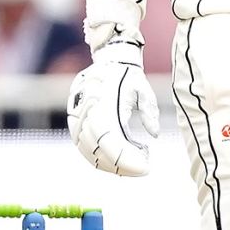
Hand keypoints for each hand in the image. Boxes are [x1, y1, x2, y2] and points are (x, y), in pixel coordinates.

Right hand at [66, 42, 159, 176]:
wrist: (108, 61)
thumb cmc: (129, 76)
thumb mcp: (144, 90)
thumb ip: (149, 111)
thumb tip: (154, 135)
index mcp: (103, 102)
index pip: (109, 140)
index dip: (125, 158)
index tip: (145, 167)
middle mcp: (86, 111)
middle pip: (98, 150)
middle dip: (122, 165)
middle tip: (144, 168)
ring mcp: (77, 118)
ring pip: (89, 152)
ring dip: (111, 165)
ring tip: (133, 166)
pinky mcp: (74, 123)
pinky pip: (83, 148)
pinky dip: (99, 159)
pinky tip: (118, 162)